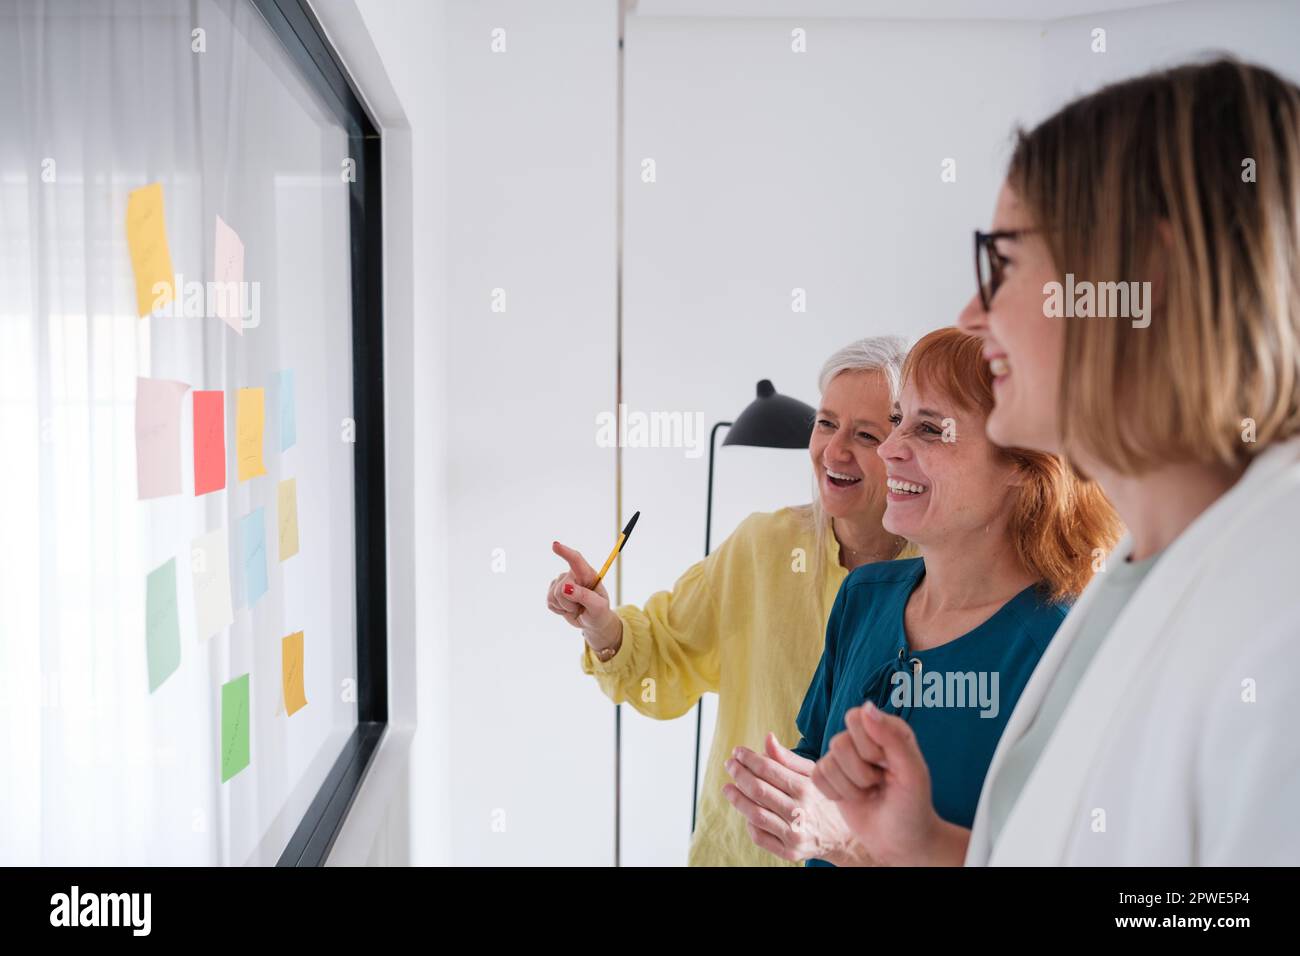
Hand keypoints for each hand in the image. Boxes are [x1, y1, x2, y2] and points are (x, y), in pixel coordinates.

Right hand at [546, 540, 622, 652]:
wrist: (592, 622)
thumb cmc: (599, 613)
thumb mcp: (598, 607)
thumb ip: (585, 596)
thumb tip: (566, 588)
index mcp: (588, 574)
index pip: (576, 560)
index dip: (565, 552)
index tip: (555, 545)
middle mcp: (573, 575)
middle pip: (562, 586)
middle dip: (570, 602)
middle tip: (582, 607)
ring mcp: (561, 582)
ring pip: (554, 595)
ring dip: (565, 607)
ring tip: (575, 608)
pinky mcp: (553, 592)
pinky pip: (549, 602)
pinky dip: (558, 610)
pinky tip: (567, 609)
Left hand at [722, 732, 874, 864]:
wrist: (846, 838)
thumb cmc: (826, 799)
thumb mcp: (814, 775)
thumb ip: (788, 758)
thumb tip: (767, 738)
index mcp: (807, 789)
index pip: (768, 769)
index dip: (748, 758)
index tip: (737, 752)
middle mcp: (800, 812)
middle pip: (758, 790)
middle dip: (739, 774)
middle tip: (730, 765)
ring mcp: (794, 834)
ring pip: (755, 814)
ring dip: (737, 799)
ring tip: (728, 788)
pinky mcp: (790, 852)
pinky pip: (759, 836)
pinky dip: (749, 822)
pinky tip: (747, 811)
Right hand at [812, 702, 968, 865]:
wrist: (901, 842)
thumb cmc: (912, 807)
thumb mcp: (912, 773)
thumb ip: (892, 738)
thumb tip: (866, 707)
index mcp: (887, 729)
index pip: (856, 718)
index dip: (867, 745)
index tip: (887, 766)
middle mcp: (864, 738)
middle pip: (838, 743)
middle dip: (860, 772)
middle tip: (879, 783)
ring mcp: (845, 758)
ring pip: (826, 762)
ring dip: (850, 787)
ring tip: (869, 793)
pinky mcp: (830, 776)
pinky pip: (816, 777)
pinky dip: (835, 794)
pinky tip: (855, 799)